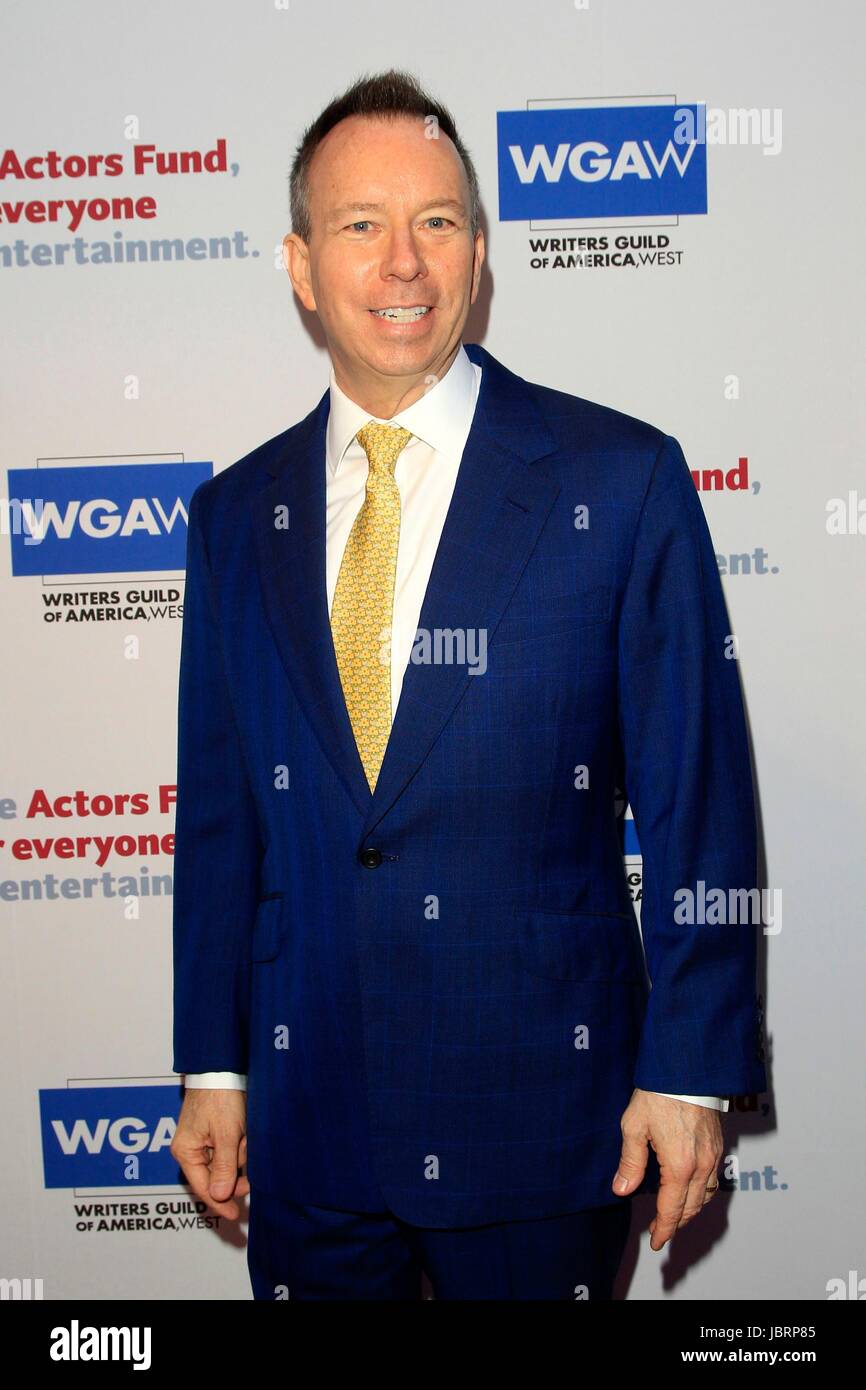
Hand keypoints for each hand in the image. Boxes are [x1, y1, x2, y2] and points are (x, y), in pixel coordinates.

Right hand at [171, 1087, 249, 1220]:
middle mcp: (189, 1150)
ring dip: (239, 1154)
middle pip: (216, 1176)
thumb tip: (220, 1196)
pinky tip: (244, 1133)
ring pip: (225, 1163)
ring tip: (244, 1135)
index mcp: (185, 1152)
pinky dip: (239, 1145)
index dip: (220, 1203)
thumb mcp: (226, 1134)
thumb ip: (224, 1166)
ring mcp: (201, 1142)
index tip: (237, 1215)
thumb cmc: (220, 1097)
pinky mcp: (212, 1133)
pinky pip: (228, 1149)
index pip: (203, 1188)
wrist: (221, 1068)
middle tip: (247, 1155)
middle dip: (236, 1168)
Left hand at [612, 1089, 722, 1250]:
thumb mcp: (634, 1126)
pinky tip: (691, 1192)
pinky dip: (702, 1195)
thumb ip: (630, 1161)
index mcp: (679, 1165)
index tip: (656, 1242)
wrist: (686, 1069)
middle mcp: (701, 1166)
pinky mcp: (718, 1145)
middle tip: (661, 1233)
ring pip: (705, 1197)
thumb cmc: (658, 1094)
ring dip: (690, 1211)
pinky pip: (713, 1181)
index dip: (663, 1229)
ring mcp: (713, 1156)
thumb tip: (621, 1189)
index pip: (672, 1209)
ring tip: (675, 1217)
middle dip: (676, 1224)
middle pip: (691, 1208)